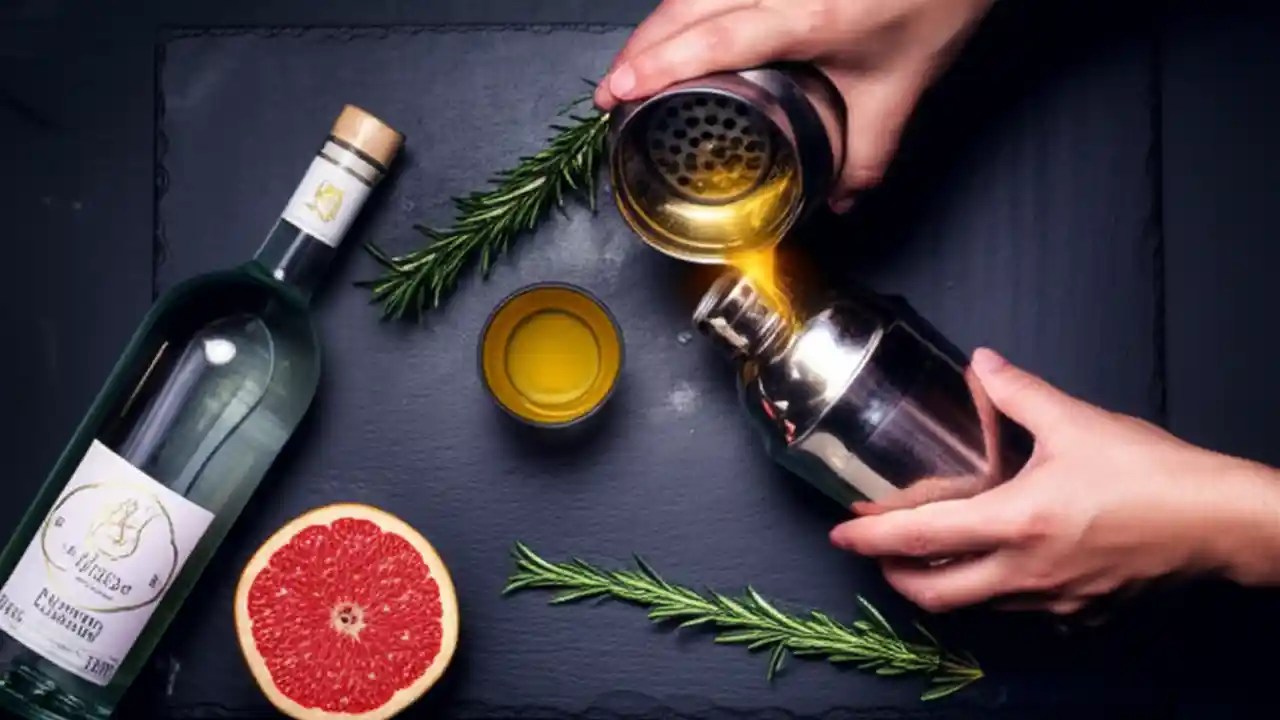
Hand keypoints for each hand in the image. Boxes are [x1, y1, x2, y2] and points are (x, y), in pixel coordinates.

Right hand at [594, 0, 996, 208]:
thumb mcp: (902, 86)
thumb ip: (868, 152)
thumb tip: (839, 199)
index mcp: (809, 15)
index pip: (715, 38)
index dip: (660, 64)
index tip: (618, 90)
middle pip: (685, 5)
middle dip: (640, 48)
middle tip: (611, 92)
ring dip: (657, 25)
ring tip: (634, 66)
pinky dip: (686, 5)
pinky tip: (677, 29)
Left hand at [829, 348, 1279, 615]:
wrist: (1220, 523)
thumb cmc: (1152, 474)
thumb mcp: (1077, 422)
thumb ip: (1018, 393)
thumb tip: (982, 364)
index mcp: (1015, 523)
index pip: (921, 538)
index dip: (872, 537)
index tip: (840, 531)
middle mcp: (1025, 572)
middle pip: (936, 594)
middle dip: (895, 576)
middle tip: (879, 553)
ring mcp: (1052, 601)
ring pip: (976, 605)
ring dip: (942, 584)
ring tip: (931, 554)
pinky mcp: (1081, 613)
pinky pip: (1018, 610)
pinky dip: (992, 592)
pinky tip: (999, 564)